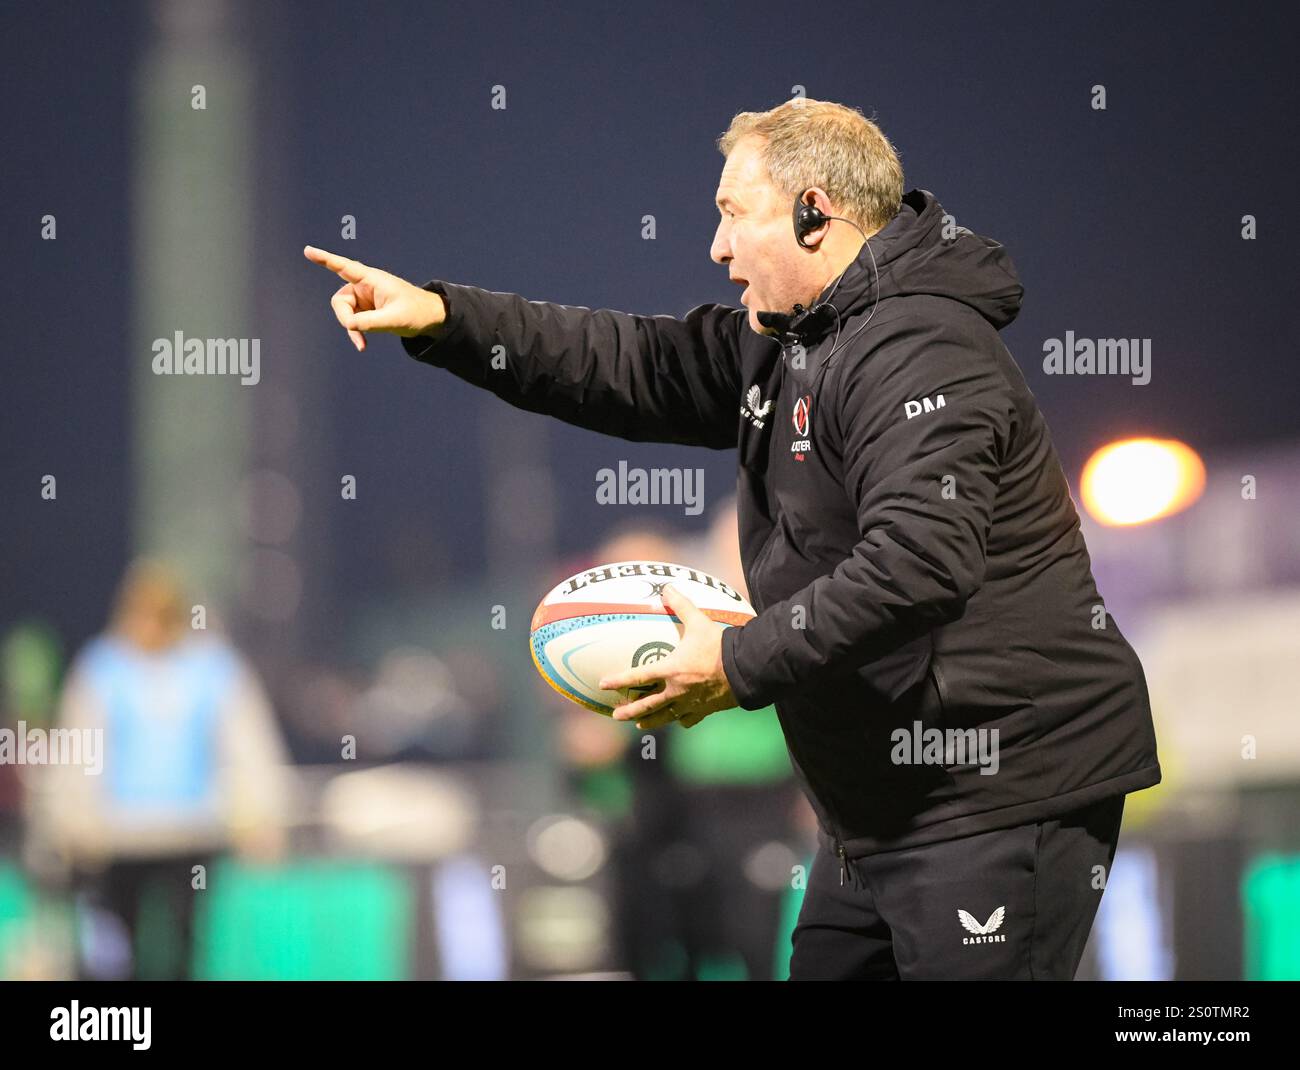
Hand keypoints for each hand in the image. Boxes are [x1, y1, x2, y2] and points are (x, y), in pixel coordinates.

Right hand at [303, 245, 446, 351]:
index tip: (308, 251)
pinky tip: (362, 345)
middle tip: (355, 330)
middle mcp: (365, 286)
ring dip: (351, 328)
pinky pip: (353, 320)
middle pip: (340, 300)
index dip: (325, 259)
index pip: (344, 267)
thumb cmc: (416, 312)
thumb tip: (349, 325)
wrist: (429, 318)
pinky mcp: (366, 309)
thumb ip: (370, 322)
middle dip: (345, 317)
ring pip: (345, 312)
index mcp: (372, 279)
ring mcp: (364, 298)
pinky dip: (355, 332)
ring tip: (362, 344)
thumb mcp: (394, 319)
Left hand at [599, 584, 737, 729]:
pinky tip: (679, 721)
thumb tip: (667, 588)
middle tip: (616, 716)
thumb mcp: (699, 621)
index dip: (619, 680)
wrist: (745, 669)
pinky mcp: (705, 710)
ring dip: (651, 721)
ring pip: (666, 717)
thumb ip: (681, 605)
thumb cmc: (719, 645)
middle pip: (648, 706)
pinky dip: (681, 720)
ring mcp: (691, 704)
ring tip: (641, 725)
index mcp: (671, 670)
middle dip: (630, 712)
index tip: (603, 684)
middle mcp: (676, 691)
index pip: (638, 677)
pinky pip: (689, 719)